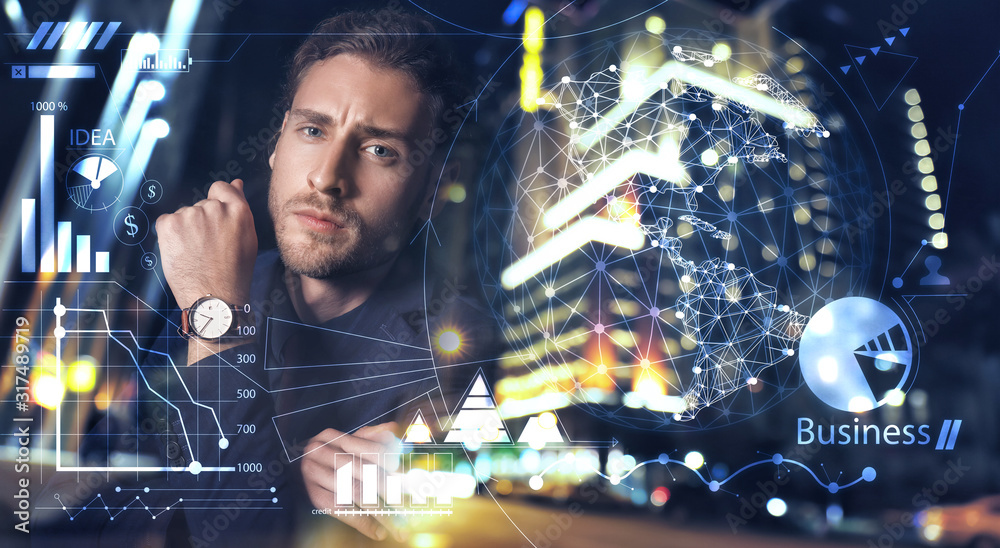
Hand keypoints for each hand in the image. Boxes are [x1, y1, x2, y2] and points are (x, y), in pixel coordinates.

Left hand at [155, 179, 256, 308]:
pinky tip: (181, 251)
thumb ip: (240, 207)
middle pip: (202, 205)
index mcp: (237, 210)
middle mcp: (213, 208)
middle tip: (208, 246)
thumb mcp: (247, 238)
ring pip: (185, 214)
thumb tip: (236, 184)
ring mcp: (189, 215)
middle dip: (203, 221)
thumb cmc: (234, 272)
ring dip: (187, 229)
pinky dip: (171, 235)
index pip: (220, 188)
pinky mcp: (169, 224)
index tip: (216, 220)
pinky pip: (167, 222)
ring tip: (195, 253)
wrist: (213, 298)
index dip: (217, 202)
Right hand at [301, 422, 405, 540]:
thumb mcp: (353, 440)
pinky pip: (341, 510)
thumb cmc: (334, 454)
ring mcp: (315, 473)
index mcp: (336, 436)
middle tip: (411, 512)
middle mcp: (323, 451)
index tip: (412, 485)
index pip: (375, 451)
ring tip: (399, 529)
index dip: (396, 468)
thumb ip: (376, 435)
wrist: (299, 466)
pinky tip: (378, 532)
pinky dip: (362, 522)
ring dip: (381, 514)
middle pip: (366, 474)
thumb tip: (394, 429)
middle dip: (393, 495)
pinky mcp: (313, 495)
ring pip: (356, 494)